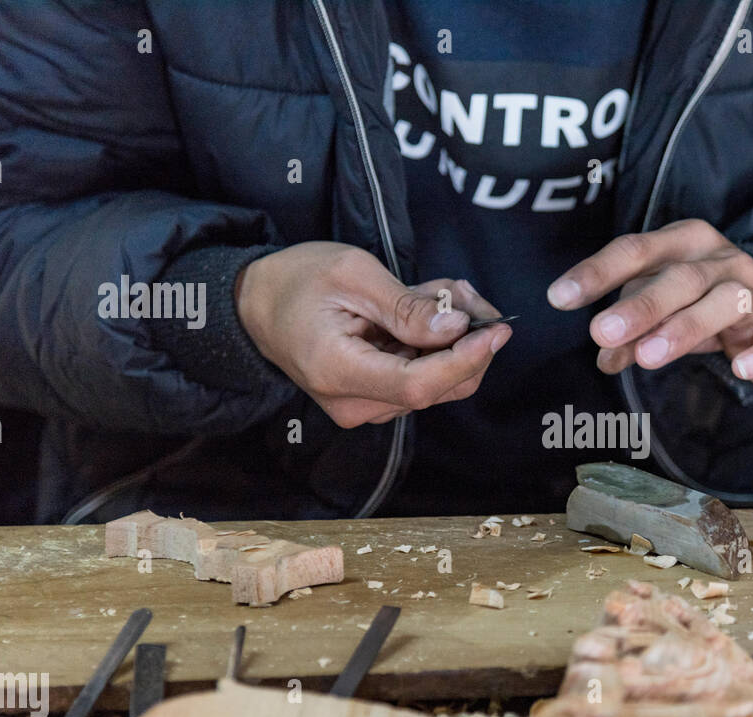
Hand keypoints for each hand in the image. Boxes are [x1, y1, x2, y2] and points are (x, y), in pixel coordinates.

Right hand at [236, 242, 509, 427]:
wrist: (255, 304)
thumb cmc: (297, 281)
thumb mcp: (353, 275)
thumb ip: (406, 307)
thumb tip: (456, 329)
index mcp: (339, 372)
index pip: (419, 386)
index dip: (466, 360)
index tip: (497, 330)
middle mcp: (354, 403)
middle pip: (437, 387)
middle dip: (468, 342)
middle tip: (468, 293)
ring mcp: (364, 406)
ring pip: (437, 382)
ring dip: (454, 339)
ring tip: (444, 292)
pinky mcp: (373, 399)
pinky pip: (422, 377)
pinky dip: (435, 345)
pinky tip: (428, 310)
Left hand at [547, 219, 752, 385]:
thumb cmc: (706, 302)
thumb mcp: (663, 309)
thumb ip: (630, 330)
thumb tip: (602, 356)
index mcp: (685, 244)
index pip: (637, 250)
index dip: (598, 273)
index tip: (560, 297)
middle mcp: (723, 260)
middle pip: (681, 277)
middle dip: (641, 304)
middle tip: (602, 331)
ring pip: (726, 303)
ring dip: (686, 327)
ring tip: (649, 357)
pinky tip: (743, 370)